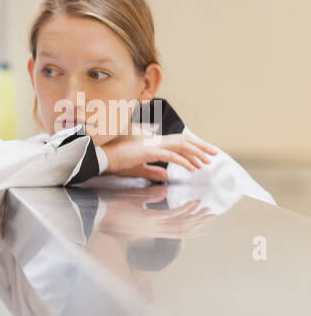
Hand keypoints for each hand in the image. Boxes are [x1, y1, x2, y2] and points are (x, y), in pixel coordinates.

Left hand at [99, 196, 213, 240]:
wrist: (97, 214)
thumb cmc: (112, 210)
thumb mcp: (133, 202)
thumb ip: (150, 197)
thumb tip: (163, 190)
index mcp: (151, 225)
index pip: (176, 226)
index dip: (191, 222)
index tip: (203, 218)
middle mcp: (154, 228)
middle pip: (182, 228)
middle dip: (199, 223)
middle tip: (213, 217)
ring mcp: (152, 226)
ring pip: (180, 225)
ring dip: (196, 219)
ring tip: (209, 213)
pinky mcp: (148, 221)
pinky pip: (170, 217)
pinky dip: (184, 211)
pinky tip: (194, 205)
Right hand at [101, 128, 217, 180]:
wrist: (102, 159)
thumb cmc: (116, 163)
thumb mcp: (138, 169)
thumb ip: (152, 170)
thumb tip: (166, 174)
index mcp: (153, 143)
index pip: (178, 143)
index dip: (192, 148)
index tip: (203, 156)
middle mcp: (155, 140)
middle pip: (184, 140)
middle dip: (201, 147)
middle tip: (214, 154)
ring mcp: (152, 144)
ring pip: (181, 145)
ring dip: (196, 152)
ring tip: (207, 161)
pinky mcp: (149, 151)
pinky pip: (171, 155)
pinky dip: (183, 160)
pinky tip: (192, 167)